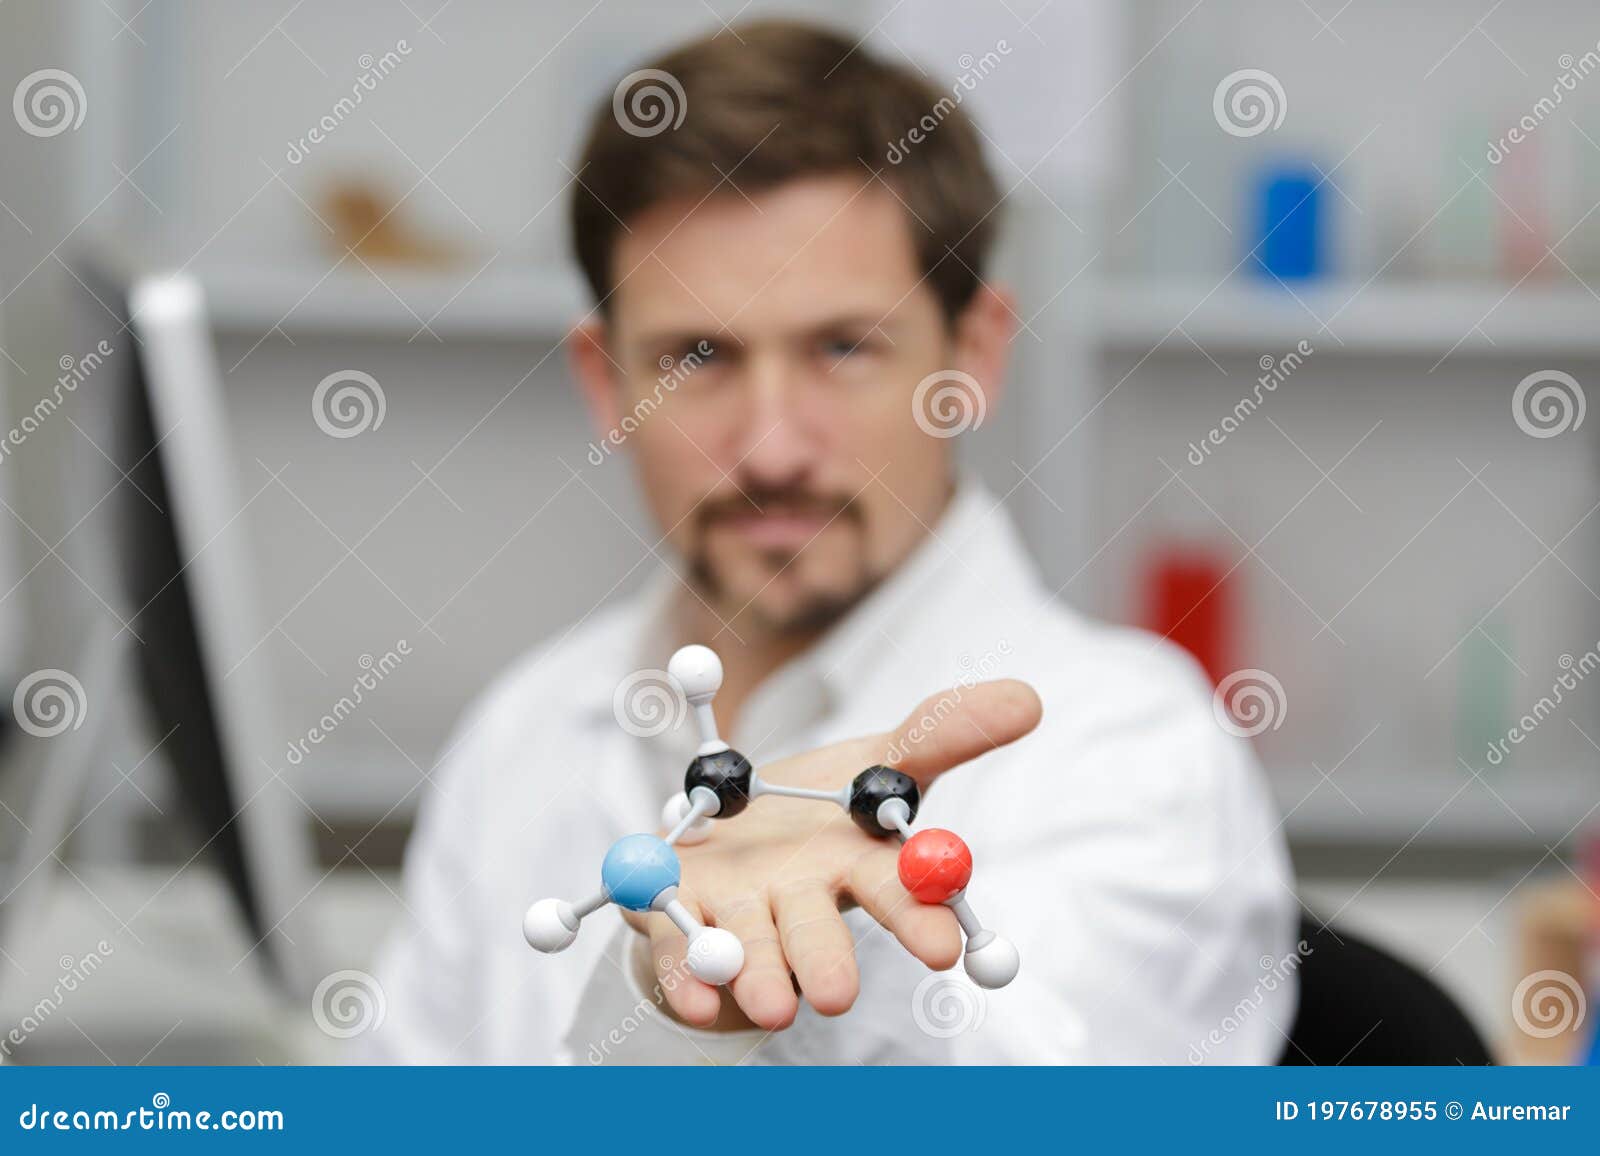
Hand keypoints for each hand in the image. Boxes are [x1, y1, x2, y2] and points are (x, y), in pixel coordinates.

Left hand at [623, 678, 1040, 1030]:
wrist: (725, 822)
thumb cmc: (816, 803)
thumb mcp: (876, 756)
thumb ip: (940, 732)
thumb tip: (1027, 697)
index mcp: (854, 861)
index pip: (893, 889)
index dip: (916, 916)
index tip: (942, 948)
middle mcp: (798, 898)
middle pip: (815, 930)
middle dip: (827, 959)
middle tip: (836, 993)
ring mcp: (738, 913)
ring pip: (750, 947)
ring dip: (759, 974)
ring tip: (771, 1004)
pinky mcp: (679, 914)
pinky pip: (680, 947)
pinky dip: (686, 974)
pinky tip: (697, 999)